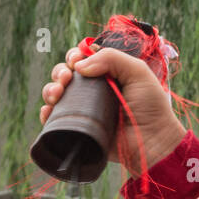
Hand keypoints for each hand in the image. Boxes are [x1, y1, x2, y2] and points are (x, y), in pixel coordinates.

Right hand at [39, 44, 185, 177]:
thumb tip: (79, 66)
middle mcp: (94, 90)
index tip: (76, 59)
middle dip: (60, 71)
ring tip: (57, 93)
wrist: (151, 142)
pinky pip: (54, 119)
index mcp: (108, 73)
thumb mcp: (138, 72)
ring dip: (50, 89)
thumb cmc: (150, 106)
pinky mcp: (79, 129)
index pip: (83, 59)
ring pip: (57, 94)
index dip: (75, 56)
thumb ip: (112, 58)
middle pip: (66, 74)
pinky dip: (46, 113)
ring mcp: (85, 109)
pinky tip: (49, 110)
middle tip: (66, 78)